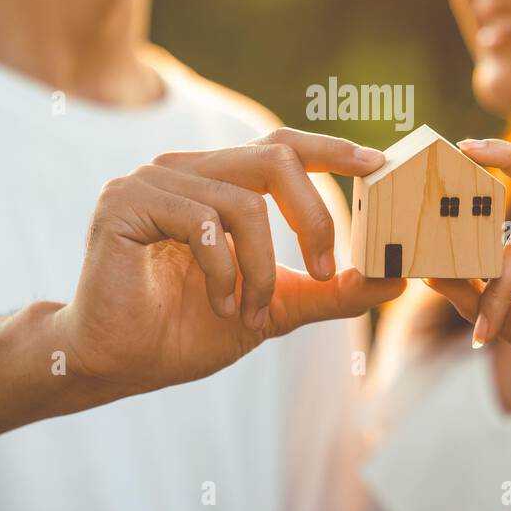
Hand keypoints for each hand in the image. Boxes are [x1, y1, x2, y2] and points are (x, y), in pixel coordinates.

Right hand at [56, 128, 404, 395]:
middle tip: (324, 270)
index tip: (379, 165)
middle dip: (311, 216)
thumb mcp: (275, 308)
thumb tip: (395, 277)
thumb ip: (329, 290)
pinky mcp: (125, 202)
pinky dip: (223, 270)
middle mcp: (186, 169)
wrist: (115, 363)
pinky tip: (218, 303)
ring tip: (250, 311)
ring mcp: (152, 179)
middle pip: (274, 158)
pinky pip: (200, 220)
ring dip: (260, 266)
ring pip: (242, 200)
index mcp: (217, 181)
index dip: (332, 149)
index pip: (282, 146)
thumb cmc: (185, 330)